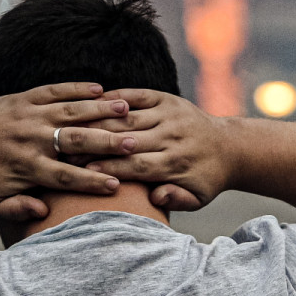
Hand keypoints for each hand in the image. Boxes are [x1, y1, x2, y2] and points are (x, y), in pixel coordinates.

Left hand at [0, 83, 148, 222]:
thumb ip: (18, 210)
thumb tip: (43, 212)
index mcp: (25, 167)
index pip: (65, 176)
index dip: (91, 180)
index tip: (117, 185)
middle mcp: (29, 139)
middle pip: (73, 140)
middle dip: (104, 141)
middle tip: (133, 143)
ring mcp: (27, 115)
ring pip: (68, 111)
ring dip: (98, 110)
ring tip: (125, 109)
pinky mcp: (23, 99)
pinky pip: (53, 91)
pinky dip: (76, 88)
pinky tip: (100, 89)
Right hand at [77, 89, 235, 212]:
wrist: (228, 146)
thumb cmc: (205, 179)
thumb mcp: (197, 198)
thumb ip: (176, 200)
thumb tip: (156, 199)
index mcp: (177, 163)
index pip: (137, 166)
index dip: (109, 169)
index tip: (83, 172)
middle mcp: (172, 136)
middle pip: (127, 140)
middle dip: (96, 145)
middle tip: (67, 148)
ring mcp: (169, 114)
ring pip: (127, 118)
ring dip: (98, 121)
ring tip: (72, 126)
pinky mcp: (167, 99)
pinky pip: (136, 96)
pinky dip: (114, 98)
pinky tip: (91, 103)